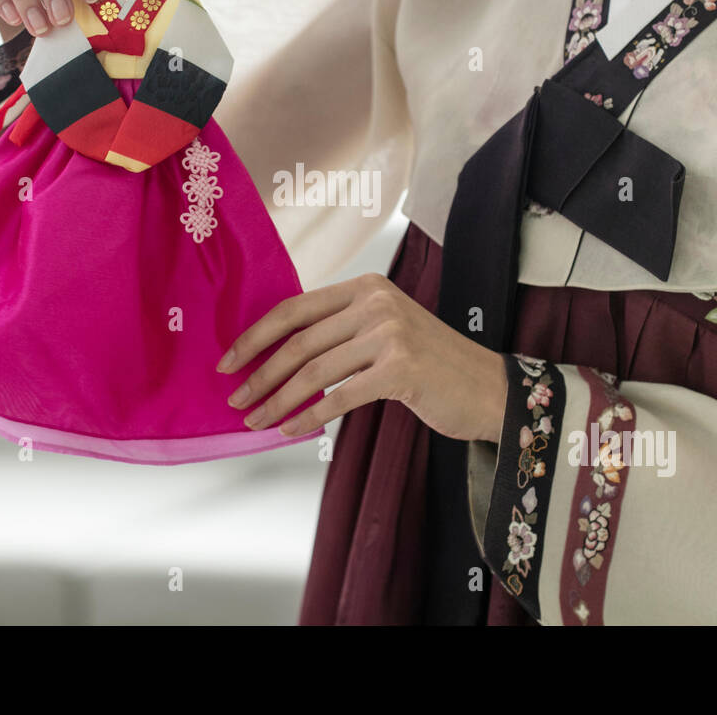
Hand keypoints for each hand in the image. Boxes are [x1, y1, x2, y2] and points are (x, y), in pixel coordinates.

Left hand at [219, 273, 508, 442]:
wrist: (489, 389)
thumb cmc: (431, 366)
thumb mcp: (385, 331)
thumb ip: (341, 331)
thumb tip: (278, 356)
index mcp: (366, 286)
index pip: (295, 308)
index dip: (255, 337)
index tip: (228, 362)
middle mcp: (377, 303)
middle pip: (299, 342)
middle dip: (259, 375)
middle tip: (235, 399)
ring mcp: (390, 334)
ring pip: (314, 372)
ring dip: (277, 400)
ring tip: (256, 420)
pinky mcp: (401, 369)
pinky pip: (338, 398)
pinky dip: (308, 417)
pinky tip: (290, 430)